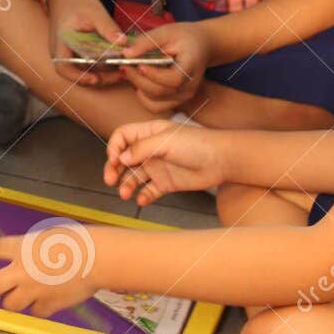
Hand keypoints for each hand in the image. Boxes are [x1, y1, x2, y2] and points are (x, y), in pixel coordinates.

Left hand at [0, 227, 98, 315]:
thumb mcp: (47, 235)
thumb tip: (26, 255)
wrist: (96, 258)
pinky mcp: (49, 305)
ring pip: (10, 305)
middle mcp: (22, 271)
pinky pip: (36, 312)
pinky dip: (37, 308)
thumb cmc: (77, 241)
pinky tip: (43, 301)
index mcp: (21, 247)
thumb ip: (32, 247)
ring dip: (14, 300)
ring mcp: (34, 290)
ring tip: (21, 295)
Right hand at [48, 0, 126, 89]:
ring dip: (103, 72)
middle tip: (120, 74)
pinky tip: (116, 62)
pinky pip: (88, 62)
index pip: (64, 67)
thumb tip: (123, 43)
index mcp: (60, 43)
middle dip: (100, 77)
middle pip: (78, 73)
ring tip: (122, 70)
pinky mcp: (77, 51)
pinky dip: (101, 64)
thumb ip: (108, 28)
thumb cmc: (76, 1)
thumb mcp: (94, 12)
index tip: (95, 79)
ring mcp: (68, 52)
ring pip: (85, 69)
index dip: (79, 77)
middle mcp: (61, 51)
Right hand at [103, 118, 227, 205]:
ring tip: (125, 194)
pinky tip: (142, 200)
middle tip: (110, 180)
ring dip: (127, 184)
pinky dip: (143, 196)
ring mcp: (158, 167)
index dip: (114, 147)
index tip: (114, 160)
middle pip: (124, 158)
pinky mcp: (167, 183)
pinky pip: (149, 191)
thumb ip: (141, 149)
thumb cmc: (197, 144)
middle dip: (114, 169)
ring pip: (134, 176)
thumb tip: (121, 158)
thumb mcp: (166, 141)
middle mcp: (151, 150)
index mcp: (149, 133)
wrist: (222, 161)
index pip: (122, 137)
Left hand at [118, 21, 209, 110]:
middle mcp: (190, 86)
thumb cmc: (183, 37)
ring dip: (138, 87)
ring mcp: (184, 96)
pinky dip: (143, 97)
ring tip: (130, 72)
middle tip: (124, 65)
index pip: (174, 79)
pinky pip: (156, 106)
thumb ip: (146, 42)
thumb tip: (125, 53)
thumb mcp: (165, 32)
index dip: (154, 74)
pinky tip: (139, 82)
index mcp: (191, 67)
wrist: (200, 46)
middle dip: (138, 79)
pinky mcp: (177, 101)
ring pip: (155, 101)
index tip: (138, 64)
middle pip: (160, 92)